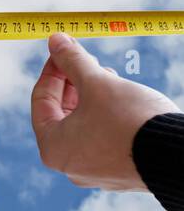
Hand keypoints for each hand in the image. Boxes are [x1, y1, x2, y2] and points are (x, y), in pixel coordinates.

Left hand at [31, 32, 180, 189]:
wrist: (178, 156)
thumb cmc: (130, 121)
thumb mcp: (96, 83)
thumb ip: (72, 60)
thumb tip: (55, 39)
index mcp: (53, 148)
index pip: (41, 100)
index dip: (52, 69)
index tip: (61, 50)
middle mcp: (71, 165)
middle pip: (61, 112)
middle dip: (72, 81)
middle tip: (84, 59)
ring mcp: (97, 170)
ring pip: (84, 123)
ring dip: (90, 94)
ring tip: (107, 73)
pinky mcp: (121, 170)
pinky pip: (103, 136)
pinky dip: (105, 113)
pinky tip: (120, 94)